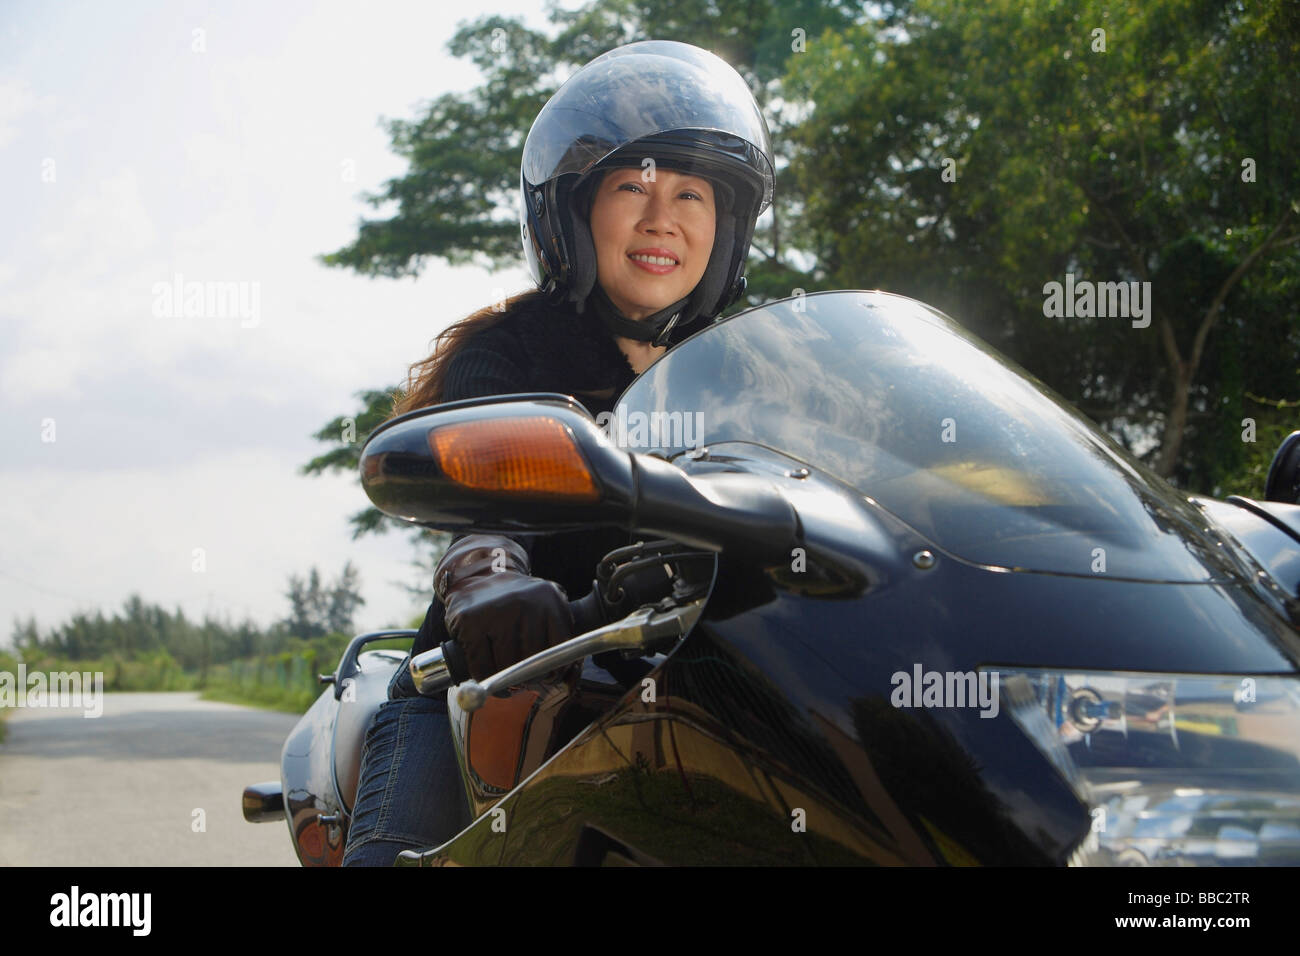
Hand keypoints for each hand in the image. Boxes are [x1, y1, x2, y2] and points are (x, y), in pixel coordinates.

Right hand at [443, 571, 572, 680]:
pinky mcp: (470, 622)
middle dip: (528, 677)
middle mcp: (524, 602)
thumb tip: (562, 677)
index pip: (560, 646)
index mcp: (549, 598)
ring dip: (506, 679)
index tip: (546, 676)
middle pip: (532, 659)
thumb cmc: (514, 603)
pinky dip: (484, 677)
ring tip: (504, 675)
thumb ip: (557, 633)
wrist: (475, 577)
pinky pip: (482, 666)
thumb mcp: (543, 606)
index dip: (554, 669)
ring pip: (507, 666)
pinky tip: (487, 674)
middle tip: (521, 679)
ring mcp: (496, 611)